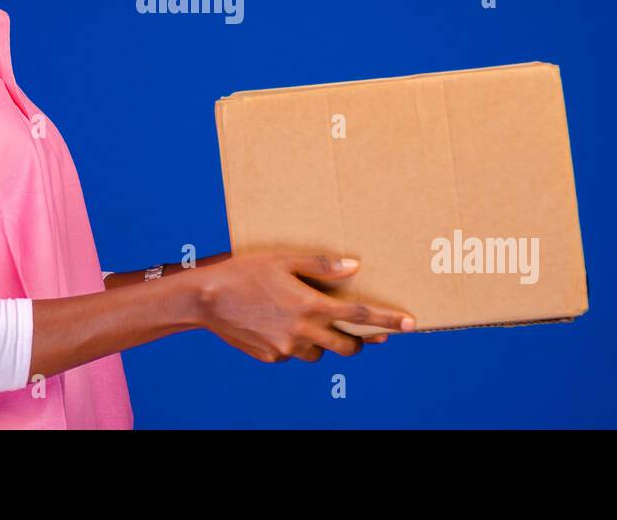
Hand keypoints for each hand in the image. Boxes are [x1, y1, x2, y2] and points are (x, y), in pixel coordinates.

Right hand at [194, 252, 413, 362]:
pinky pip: (293, 354)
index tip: (410, 325)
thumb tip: (354, 266)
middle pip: (347, 345)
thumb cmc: (244, 272)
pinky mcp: (271, 358)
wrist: (205, 300)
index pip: (359, 315)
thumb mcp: (283, 259)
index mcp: (310, 305)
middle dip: (359, 341)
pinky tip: (278, 325)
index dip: (387, 320)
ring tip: (307, 322)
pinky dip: (294, 343)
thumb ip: (320, 265)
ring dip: (322, 342)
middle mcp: (303, 331)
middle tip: (364, 334)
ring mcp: (286, 349)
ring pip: (319, 353)